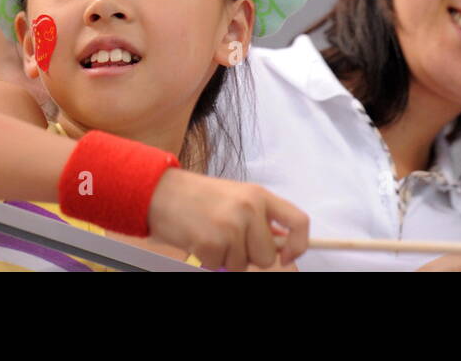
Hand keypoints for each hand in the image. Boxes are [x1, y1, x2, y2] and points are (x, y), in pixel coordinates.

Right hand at [147, 168, 308, 270]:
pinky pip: (220, 267)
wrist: (162, 192)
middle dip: (249, 255)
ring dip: (226, 258)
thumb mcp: (236, 197)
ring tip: (211, 234)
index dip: (299, 245)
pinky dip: (209, 260)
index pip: (299, 222)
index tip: (288, 256)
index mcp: (259, 195)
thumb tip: (284, 244)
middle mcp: (249, 209)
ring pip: (243, 265)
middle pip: (267, 256)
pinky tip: (199, 239)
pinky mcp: (212, 244)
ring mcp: (231, 227)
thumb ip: (261, 218)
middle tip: (228, 238)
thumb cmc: (199, 197)